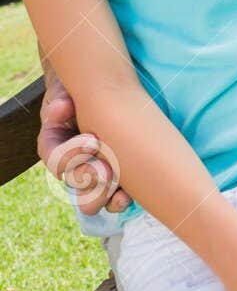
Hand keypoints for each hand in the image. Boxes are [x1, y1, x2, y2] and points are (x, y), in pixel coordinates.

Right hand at [38, 75, 130, 214]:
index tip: (93, 141)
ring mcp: (92, 175)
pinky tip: (129, 194)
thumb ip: (62, 98)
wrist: (102, 91)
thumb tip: (59, 109)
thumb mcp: (67, 90)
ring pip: (89, 200)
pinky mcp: (115, 179)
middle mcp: (70, 164)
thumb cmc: (81, 90)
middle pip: (74, 183)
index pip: (55, 157)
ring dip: (103, 195)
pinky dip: (120, 200)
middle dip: (90, 177)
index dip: (71, 154)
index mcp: (54, 143)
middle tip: (107, 169)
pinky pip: (111, 200)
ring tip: (118, 187)